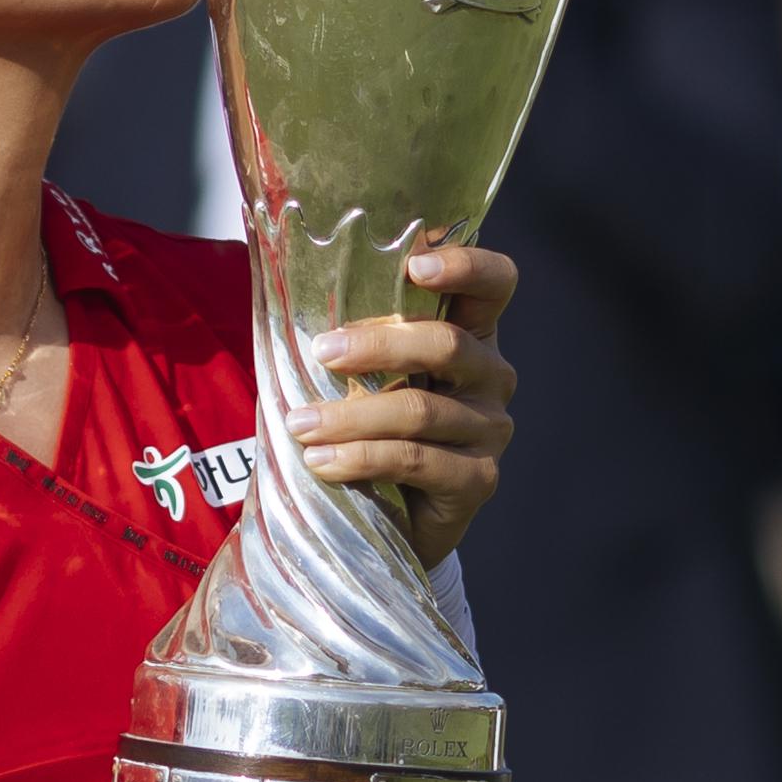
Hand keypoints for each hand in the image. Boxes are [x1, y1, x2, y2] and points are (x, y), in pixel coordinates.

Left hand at [286, 245, 518, 568]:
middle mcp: (492, 376)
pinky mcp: (478, 479)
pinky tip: (321, 462)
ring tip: (300, 425)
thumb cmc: (372, 428)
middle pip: (448, 344)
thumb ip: (355, 339)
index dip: (467, 265)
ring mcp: (490, 429)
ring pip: (420, 409)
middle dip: (377, 346)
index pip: (495, 284)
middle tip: (321, 352)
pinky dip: (360, 459)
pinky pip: (415, 460)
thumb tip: (286, 295)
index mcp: (471, 334)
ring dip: (350, 416)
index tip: (414, 265)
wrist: (392, 516)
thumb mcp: (366, 376)